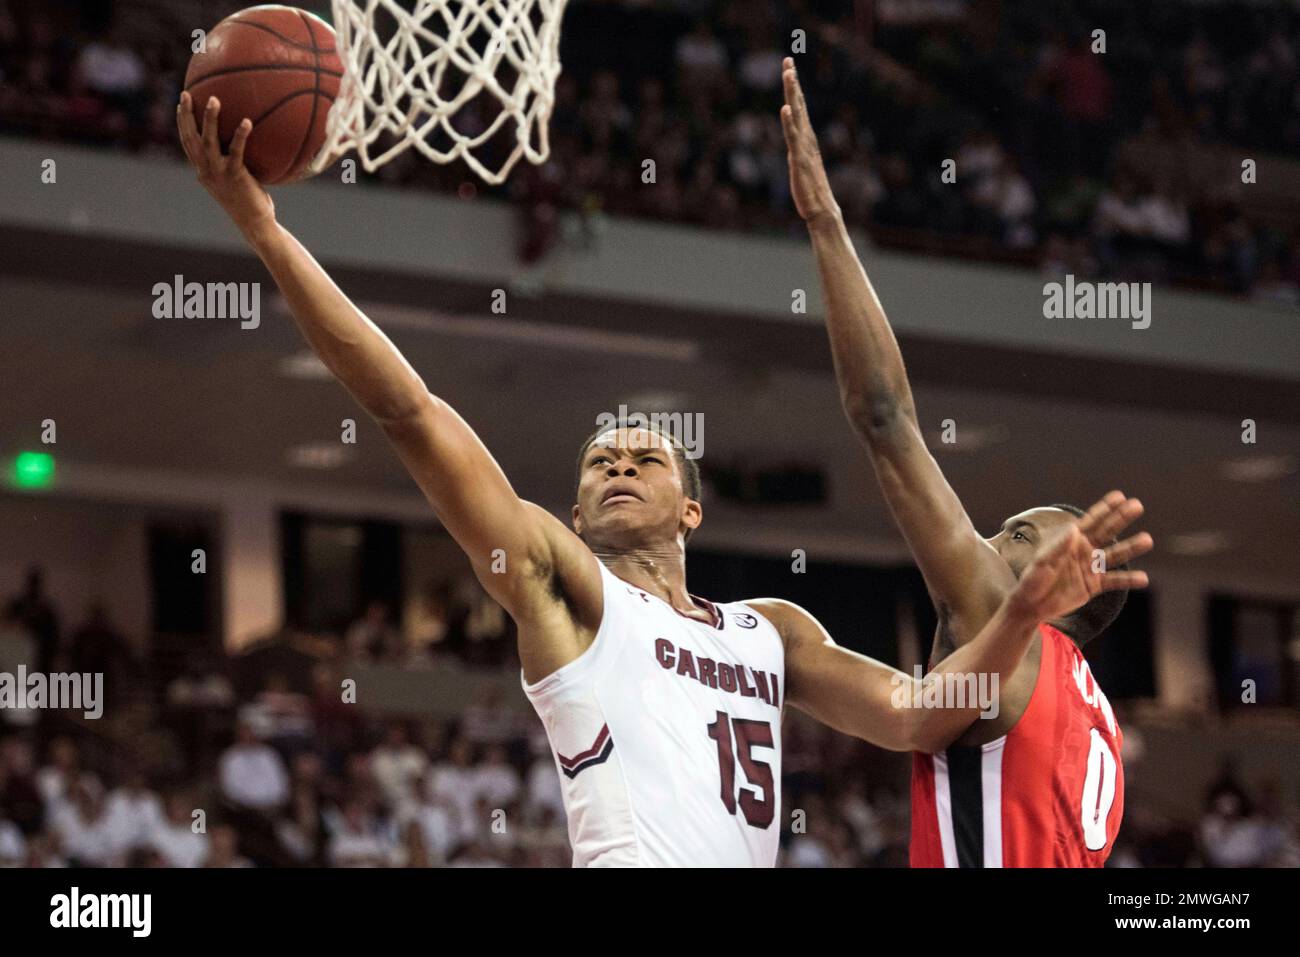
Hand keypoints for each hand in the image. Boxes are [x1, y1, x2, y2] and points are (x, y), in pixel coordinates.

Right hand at [177, 92, 275, 234]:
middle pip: (190, 138)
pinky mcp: (235, 176)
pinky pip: (236, 152)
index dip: (182, 123)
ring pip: (208, 141)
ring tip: (214, 99)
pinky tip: (247, 122)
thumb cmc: (250, 202)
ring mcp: (218, 174)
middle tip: (185, 93)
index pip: (187, 143)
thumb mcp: (236, 180)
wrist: (255, 223)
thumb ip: (234, 163)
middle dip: (186, 115)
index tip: (182, 103)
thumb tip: (244, 144)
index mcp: (203, 171)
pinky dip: (241, 136)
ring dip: (209, 119)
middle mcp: (206, 171)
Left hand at [779, 57, 839, 227]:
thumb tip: (794, 145)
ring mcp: (803, 148)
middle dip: (793, 83)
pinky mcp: (798, 160)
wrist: (820, 209)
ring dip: (792, 94)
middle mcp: (806, 139)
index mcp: (805, 138)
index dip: (794, 87)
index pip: (799, 107)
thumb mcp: (800, 165)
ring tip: (788, 74)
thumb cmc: (810, 189)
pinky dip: (789, 123)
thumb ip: (798, 151)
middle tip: (788, 60)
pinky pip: (793, 138)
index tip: (789, 66)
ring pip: (796, 116)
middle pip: (798, 105)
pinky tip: (785, 109)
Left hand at [1009, 491, 1152, 623]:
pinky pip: (1114, 581)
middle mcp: (1083, 550)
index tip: (1120, 496)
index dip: (1104, 508)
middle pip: (1106, 532)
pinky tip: (1143, 579)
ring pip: (1115, 555)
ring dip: (1131, 547)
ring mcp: (1090, 567)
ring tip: (1147, 539)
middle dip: (1121, 518)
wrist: (1032, 606)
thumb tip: (1075, 529)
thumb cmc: (1032, 580)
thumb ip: (1058, 547)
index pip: (1090, 521)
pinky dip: (1129, 580)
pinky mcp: (1094, 586)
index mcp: (1070, 541)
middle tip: (1137, 506)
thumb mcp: (1042, 563)